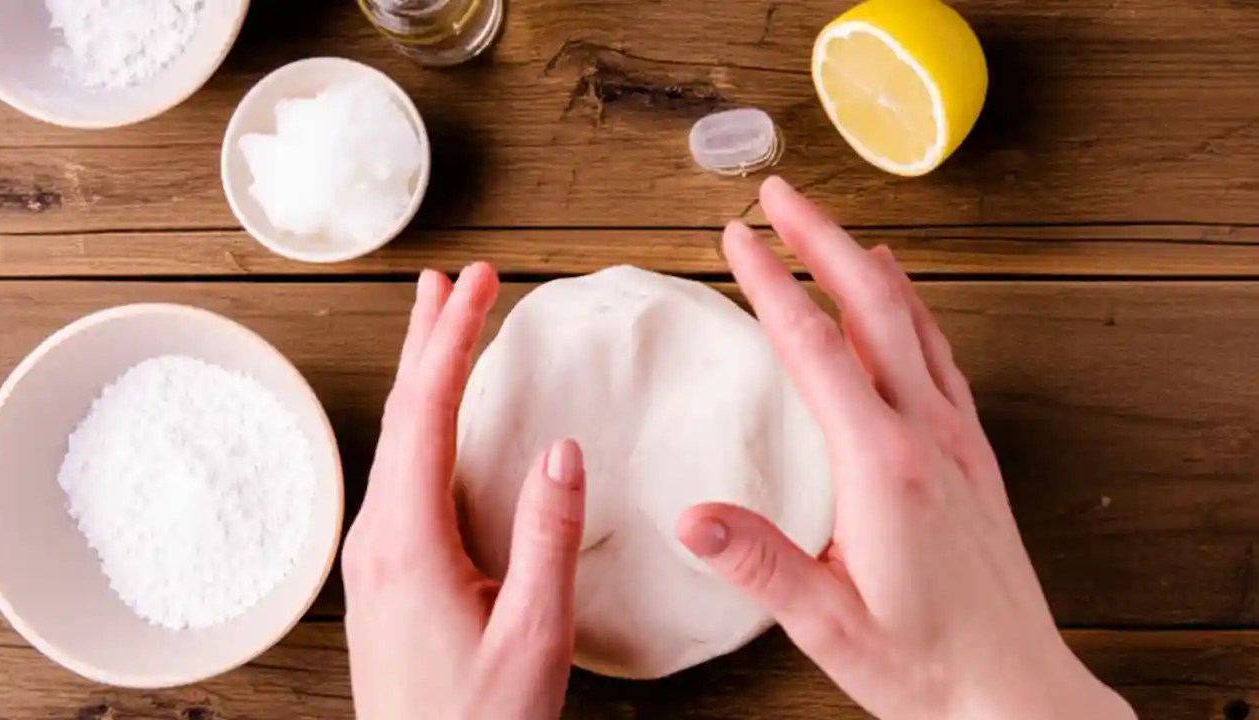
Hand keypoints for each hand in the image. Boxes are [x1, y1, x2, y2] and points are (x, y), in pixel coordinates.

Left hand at [342, 264, 585, 719]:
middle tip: (449, 280)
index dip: (452, 338)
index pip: (427, 412)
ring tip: (439, 327)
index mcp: (409, 541)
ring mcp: (377, 555)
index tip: (479, 284)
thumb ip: (546, 538)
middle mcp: (380, 537)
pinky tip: (437, 421)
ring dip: (421, 375)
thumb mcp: (532, 635)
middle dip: (427, 337)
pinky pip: (401, 472)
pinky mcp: (387, 572)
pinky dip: (422, 423)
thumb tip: (561, 447)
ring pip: (397, 439)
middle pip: (401, 412)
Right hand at [677, 178, 1135, 719]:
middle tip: (779, 194)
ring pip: (911, 321)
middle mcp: (926, 436)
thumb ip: (759, 565)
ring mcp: (957, 439)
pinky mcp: (971, 454)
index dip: (770, 283)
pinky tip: (900, 298)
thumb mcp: (830, 627)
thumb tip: (689, 518)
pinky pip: (940, 354)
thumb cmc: (926, 666)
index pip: (815, 348)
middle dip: (820, 239)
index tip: (736, 236)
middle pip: (871, 307)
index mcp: (883, 467)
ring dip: (865, 264)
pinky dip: (911, 308)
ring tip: (829, 227)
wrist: (1016, 694)